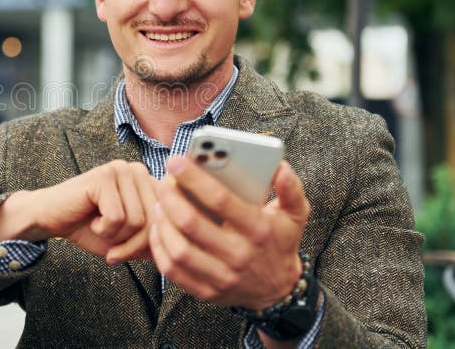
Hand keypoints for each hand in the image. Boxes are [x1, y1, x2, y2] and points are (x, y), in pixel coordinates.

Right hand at [0, 160, 158, 263]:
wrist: (51, 219)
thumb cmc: (89, 228)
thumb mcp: (129, 240)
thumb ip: (154, 241)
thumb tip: (180, 249)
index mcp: (149, 182)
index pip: (170, 219)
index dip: (152, 244)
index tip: (130, 252)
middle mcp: (139, 170)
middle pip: (156, 221)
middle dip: (134, 245)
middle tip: (114, 250)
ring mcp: (121, 169)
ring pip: (138, 221)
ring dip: (116, 236)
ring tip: (100, 227)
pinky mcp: (104, 176)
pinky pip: (117, 217)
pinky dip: (103, 229)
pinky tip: (91, 220)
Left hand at [150, 156, 309, 309]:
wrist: (279, 289)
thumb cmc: (280, 241)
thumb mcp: (295, 214)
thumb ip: (290, 188)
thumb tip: (281, 166)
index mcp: (258, 230)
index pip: (220, 200)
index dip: (194, 178)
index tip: (176, 161)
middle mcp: (239, 255)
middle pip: (191, 223)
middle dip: (171, 197)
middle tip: (164, 181)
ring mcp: (222, 277)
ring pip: (178, 249)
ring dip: (162, 222)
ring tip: (159, 203)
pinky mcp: (206, 292)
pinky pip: (173, 271)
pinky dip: (160, 247)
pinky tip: (159, 228)